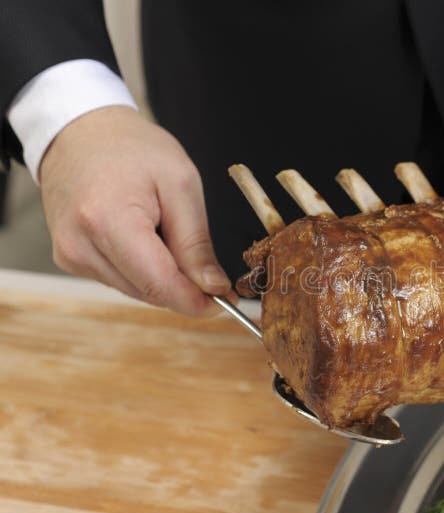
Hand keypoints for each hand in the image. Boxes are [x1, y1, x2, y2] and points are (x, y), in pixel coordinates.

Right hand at [40, 105, 235, 316]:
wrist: (80, 132)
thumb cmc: (133, 149)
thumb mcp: (181, 184)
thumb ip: (196, 242)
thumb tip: (213, 287)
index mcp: (108, 220)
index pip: (158, 283)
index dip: (196, 300)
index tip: (225, 301)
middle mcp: (80, 244)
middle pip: (149, 291)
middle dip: (184, 287)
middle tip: (207, 265)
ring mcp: (70, 255)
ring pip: (136, 290)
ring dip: (162, 276)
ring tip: (164, 231)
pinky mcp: (69, 259)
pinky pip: (120, 279)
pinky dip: (142, 268)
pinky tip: (144, 236)